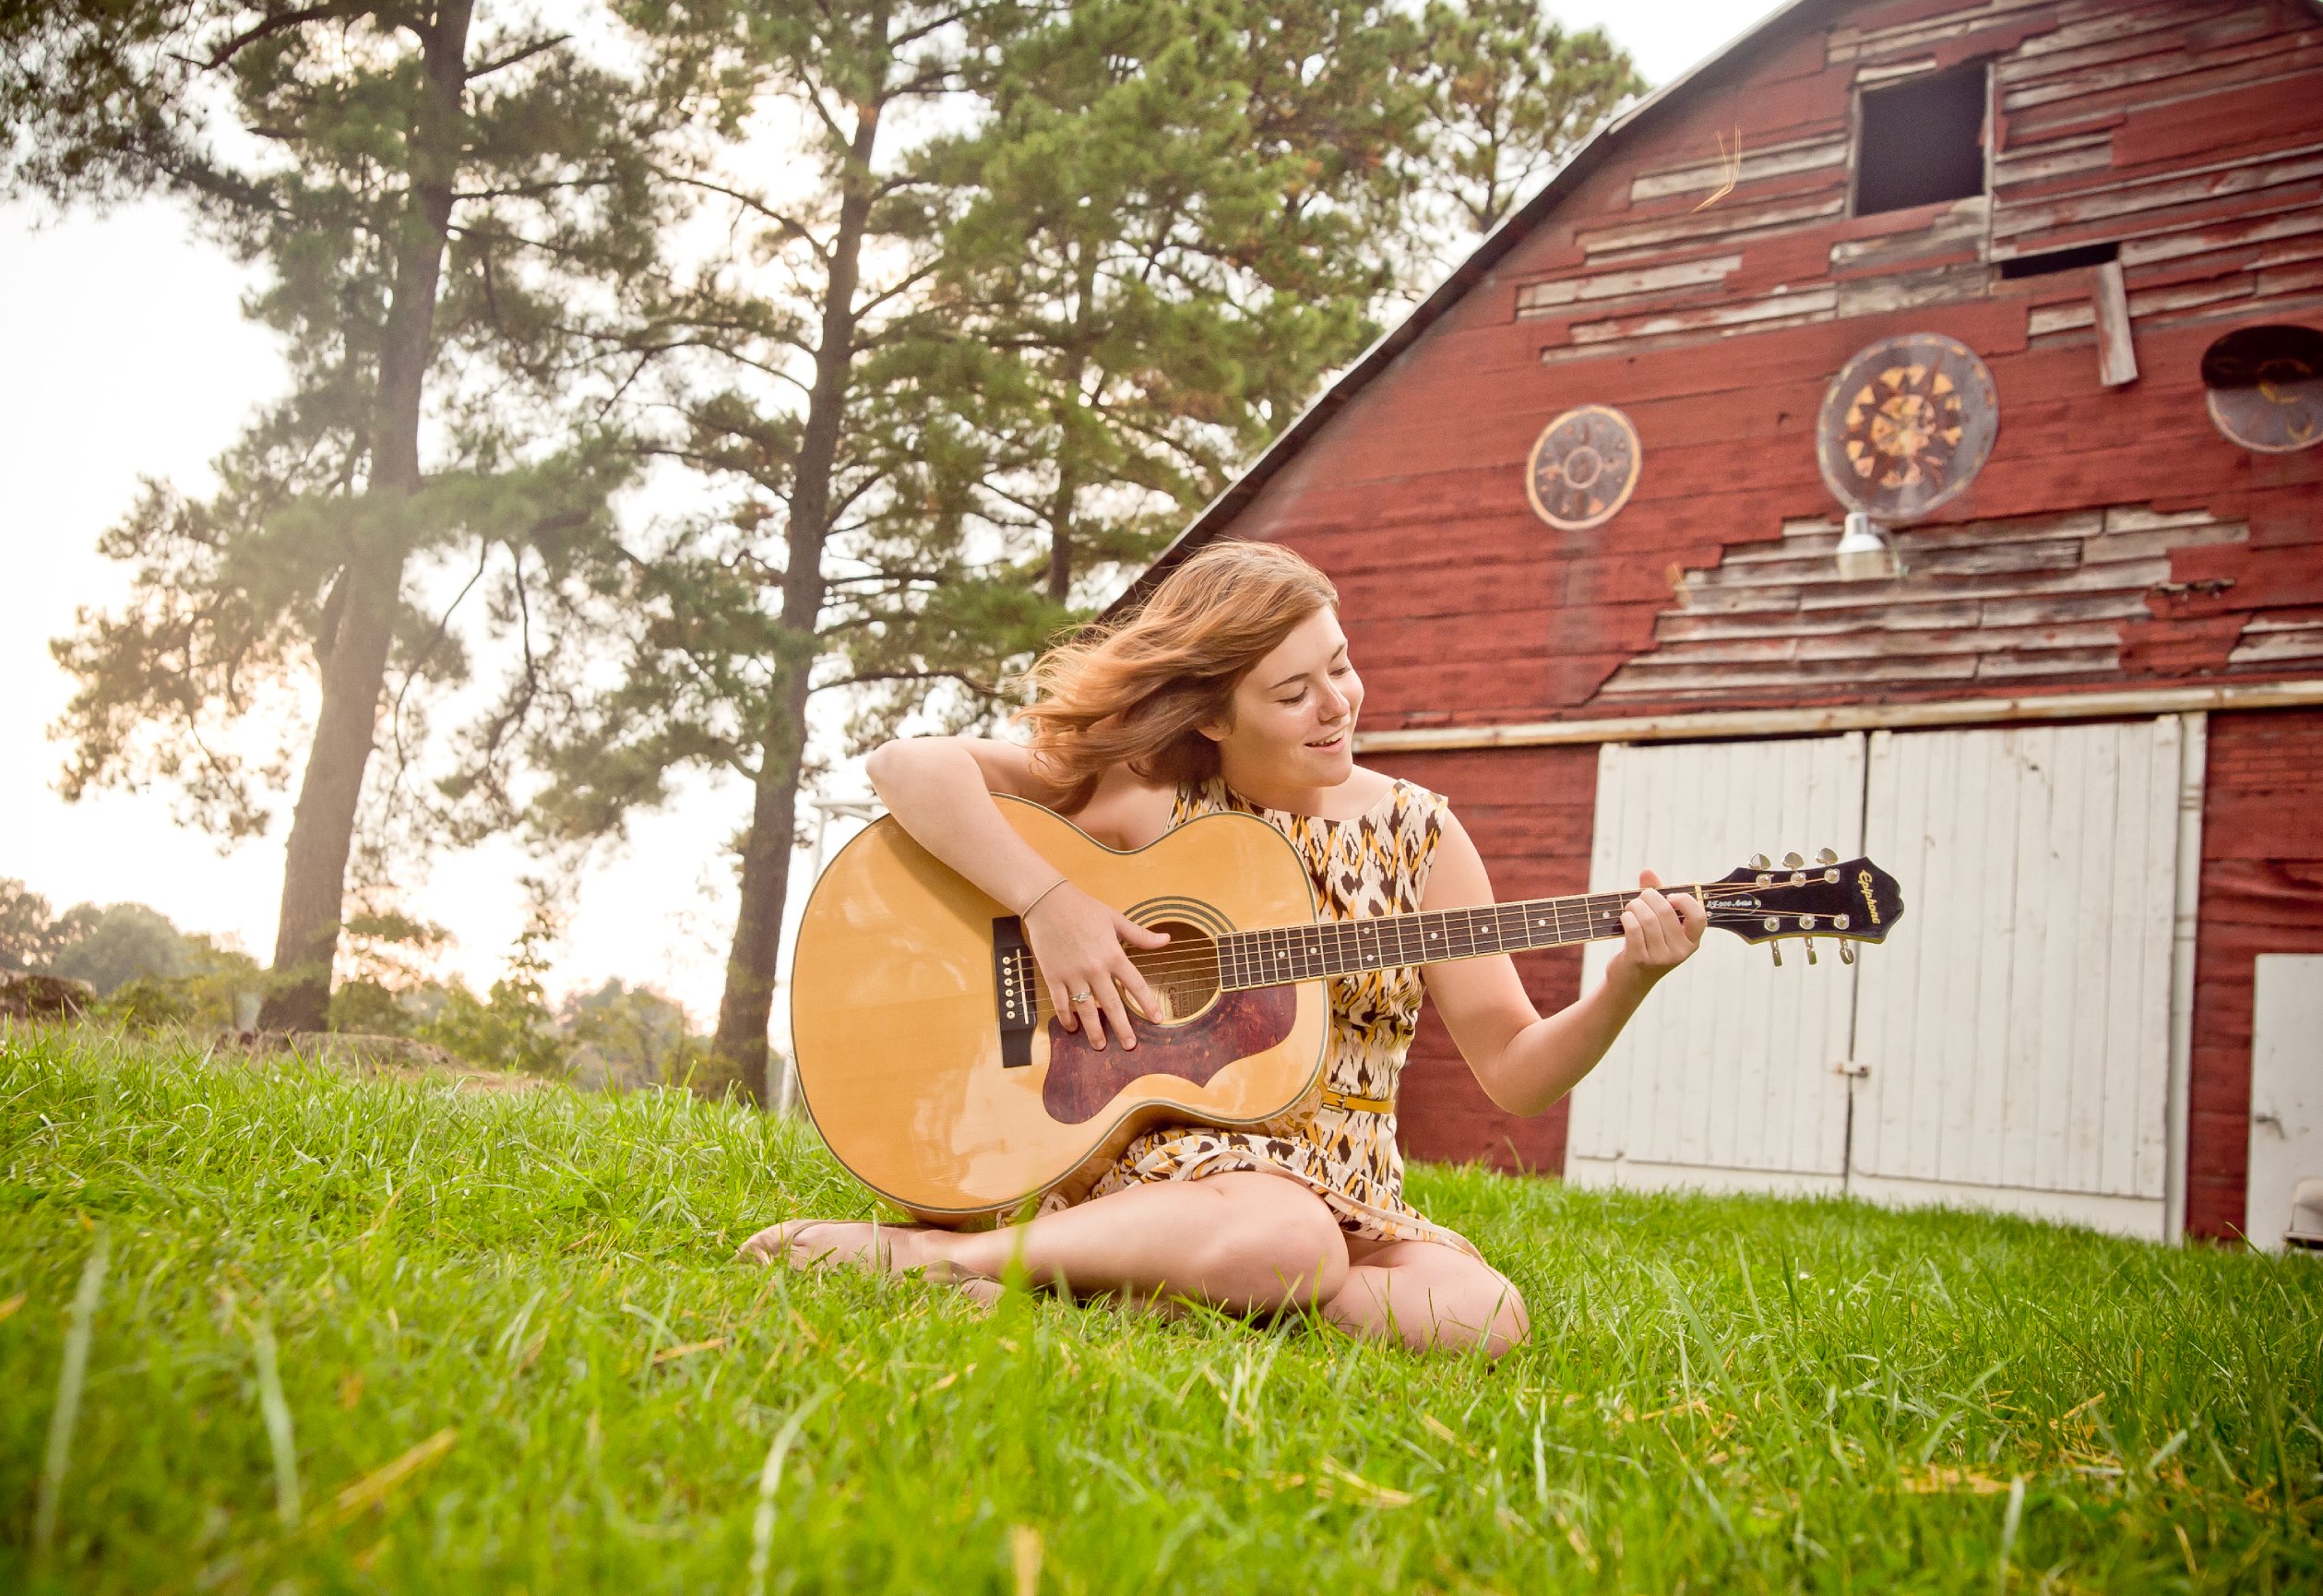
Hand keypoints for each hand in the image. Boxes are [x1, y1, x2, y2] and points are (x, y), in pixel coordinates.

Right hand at [1022, 882, 1169, 1051]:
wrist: (1048, 902)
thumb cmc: (1084, 908)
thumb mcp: (1116, 919)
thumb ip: (1141, 935)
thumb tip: (1167, 940)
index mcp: (1113, 954)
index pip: (1135, 984)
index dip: (1147, 1003)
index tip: (1157, 1019)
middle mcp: (1095, 968)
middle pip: (1112, 1004)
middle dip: (1122, 1027)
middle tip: (1130, 1045)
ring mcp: (1072, 974)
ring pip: (1086, 1009)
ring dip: (1093, 1030)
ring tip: (1100, 1046)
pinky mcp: (1053, 976)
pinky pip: (1061, 1002)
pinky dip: (1066, 1017)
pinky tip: (1072, 1028)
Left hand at [1609, 868, 1705, 993]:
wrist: (1630, 981)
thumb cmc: (1646, 945)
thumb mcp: (1657, 924)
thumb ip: (1656, 896)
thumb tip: (1647, 871)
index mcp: (1691, 941)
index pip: (1699, 917)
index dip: (1685, 901)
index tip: (1670, 896)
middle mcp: (1680, 951)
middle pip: (1666, 911)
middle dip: (1648, 897)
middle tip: (1639, 898)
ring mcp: (1661, 958)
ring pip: (1648, 919)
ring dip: (1635, 906)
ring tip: (1630, 908)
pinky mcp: (1641, 960)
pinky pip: (1634, 929)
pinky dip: (1627, 917)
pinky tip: (1625, 918)